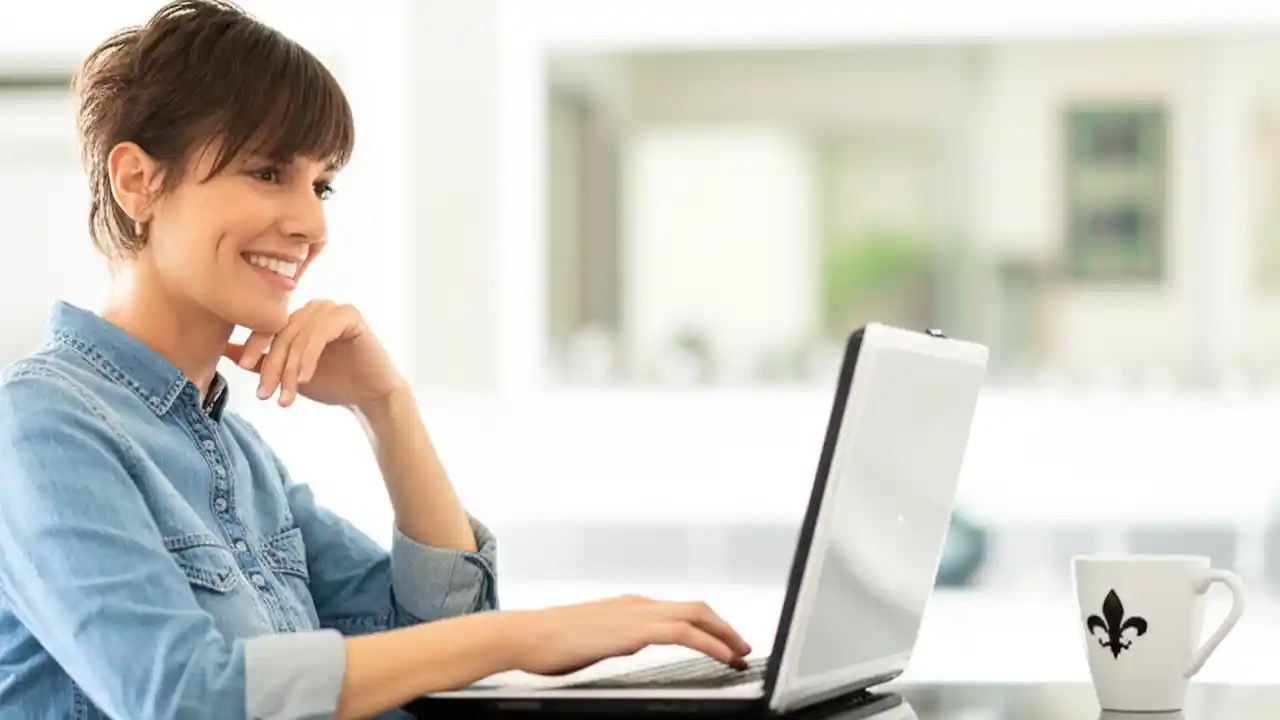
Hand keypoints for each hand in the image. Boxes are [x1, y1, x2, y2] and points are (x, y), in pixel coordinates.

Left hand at [223, 300, 406, 409]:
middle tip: (265, 393)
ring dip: (291, 368)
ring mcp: (332, 309)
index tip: (244, 367)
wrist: (369, 395)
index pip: (267, 326)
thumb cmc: (332, 383)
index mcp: (298, 317)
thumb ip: (262, 361)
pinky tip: (308, 379)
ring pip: (299, 336)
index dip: (253, 345)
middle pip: (281, 332)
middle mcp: (313, 308)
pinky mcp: (349, 315)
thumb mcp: (290, 374)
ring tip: (287, 396)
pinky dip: (310, 357)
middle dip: (272, 366)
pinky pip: (321, 334)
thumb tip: (225, 353)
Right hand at [502, 594, 751, 676]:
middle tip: (742, 647)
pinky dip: (710, 642)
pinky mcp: (635, 629)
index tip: (723, 640)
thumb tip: (626, 645)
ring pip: (697, 614)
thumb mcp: (592, 639)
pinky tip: (722, 656)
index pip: (679, 610)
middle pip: (696, 607)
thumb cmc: (549, 642)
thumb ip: (615, 639)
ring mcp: (637, 612)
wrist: (526, 635)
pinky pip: (684, 632)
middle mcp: (638, 604)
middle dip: (724, 627)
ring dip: (724, 634)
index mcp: (629, 606)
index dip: (707, 624)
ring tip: (739, 654)